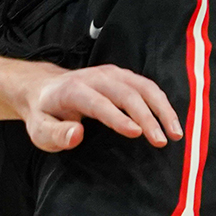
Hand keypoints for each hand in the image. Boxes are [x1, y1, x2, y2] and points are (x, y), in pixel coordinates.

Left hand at [19, 63, 183, 152]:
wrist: (43, 88)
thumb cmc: (44, 114)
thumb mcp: (39, 129)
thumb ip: (55, 134)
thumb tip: (76, 134)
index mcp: (72, 90)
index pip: (98, 102)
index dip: (118, 118)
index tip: (137, 134)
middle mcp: (94, 77)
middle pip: (126, 93)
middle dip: (147, 117)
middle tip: (162, 142)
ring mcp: (110, 74)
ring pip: (142, 86)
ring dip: (162, 109)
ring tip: (176, 134)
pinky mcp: (122, 76)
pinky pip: (147, 86)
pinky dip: (162, 103)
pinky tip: (172, 122)